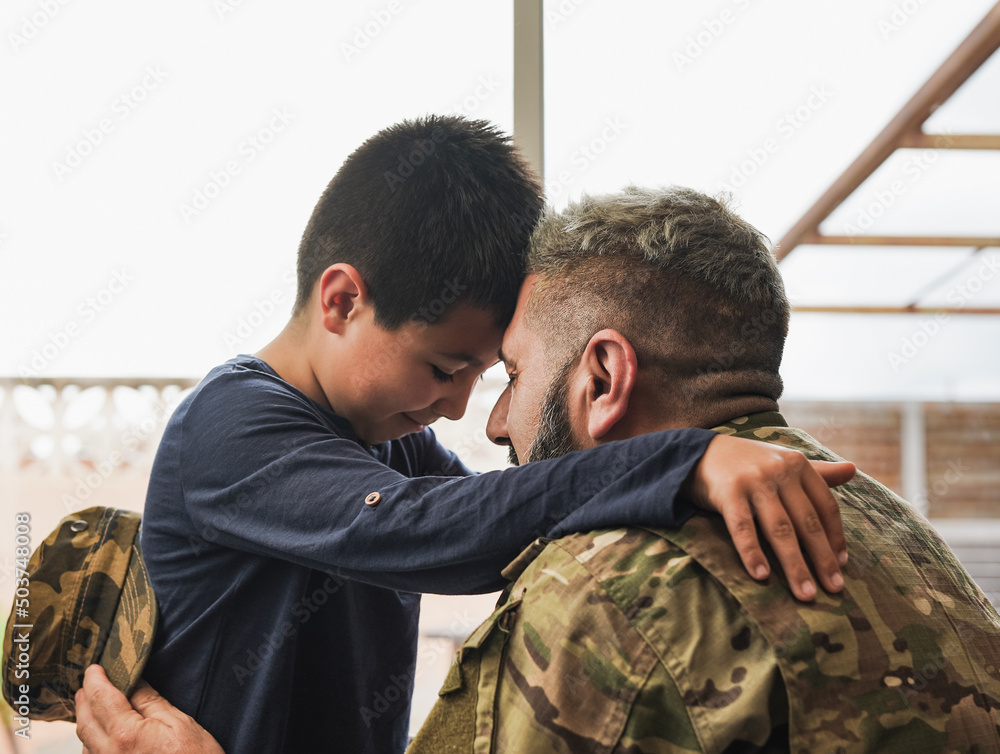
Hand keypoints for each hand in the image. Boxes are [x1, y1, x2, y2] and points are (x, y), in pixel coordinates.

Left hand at [76, 665, 223, 753]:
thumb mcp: (179, 723)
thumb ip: (150, 701)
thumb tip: (134, 681)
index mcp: (126, 734)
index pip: (101, 698)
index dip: (95, 679)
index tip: (94, 668)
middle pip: (85, 720)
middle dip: (85, 698)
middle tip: (89, 681)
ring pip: (84, 741)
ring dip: (86, 719)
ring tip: (94, 704)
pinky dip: (91, 740)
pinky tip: (101, 733)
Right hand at [687, 434, 855, 600]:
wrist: (699, 452)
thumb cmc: (748, 462)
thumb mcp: (783, 462)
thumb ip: (818, 471)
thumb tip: (854, 469)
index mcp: (797, 465)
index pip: (825, 506)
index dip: (835, 537)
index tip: (841, 565)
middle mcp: (779, 471)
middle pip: (806, 522)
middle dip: (821, 558)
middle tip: (834, 589)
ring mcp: (753, 482)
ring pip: (779, 529)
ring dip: (794, 565)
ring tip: (805, 593)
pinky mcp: (728, 492)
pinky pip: (743, 528)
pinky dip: (752, 552)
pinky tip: (762, 575)